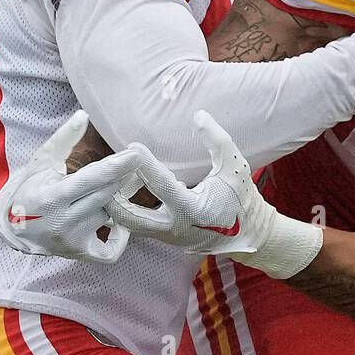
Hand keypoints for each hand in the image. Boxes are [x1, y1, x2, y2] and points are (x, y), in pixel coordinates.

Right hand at [0, 110, 138, 263]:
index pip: (91, 179)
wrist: (11, 226)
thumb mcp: (42, 161)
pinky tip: (120, 225)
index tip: (136, 154)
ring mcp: (71, 241)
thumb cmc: (29, 187)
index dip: (116, 166)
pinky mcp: (78, 253)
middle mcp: (62, 221)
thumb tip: (83, 115)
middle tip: (136, 165)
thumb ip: (64, 139)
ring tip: (122, 187)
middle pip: (106, 196)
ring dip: (117, 201)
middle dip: (124, 178)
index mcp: (52, 196)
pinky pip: (109, 253)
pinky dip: (119, 240)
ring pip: (110, 216)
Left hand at [105, 111, 322, 278]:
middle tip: (106, 170)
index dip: (145, 164)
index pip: (161, 185)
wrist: (248, 233)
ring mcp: (167, 237)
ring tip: (112, 176)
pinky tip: (123, 187)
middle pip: (130, 216)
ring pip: (130, 222)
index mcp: (192, 209)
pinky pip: (138, 225)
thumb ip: (217, 140)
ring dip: (118, 201)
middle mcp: (175, 227)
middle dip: (114, 194)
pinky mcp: (164, 239)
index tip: (132, 146)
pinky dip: (127, 208)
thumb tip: (198, 115)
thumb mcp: (235, 165)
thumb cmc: (241, 196)